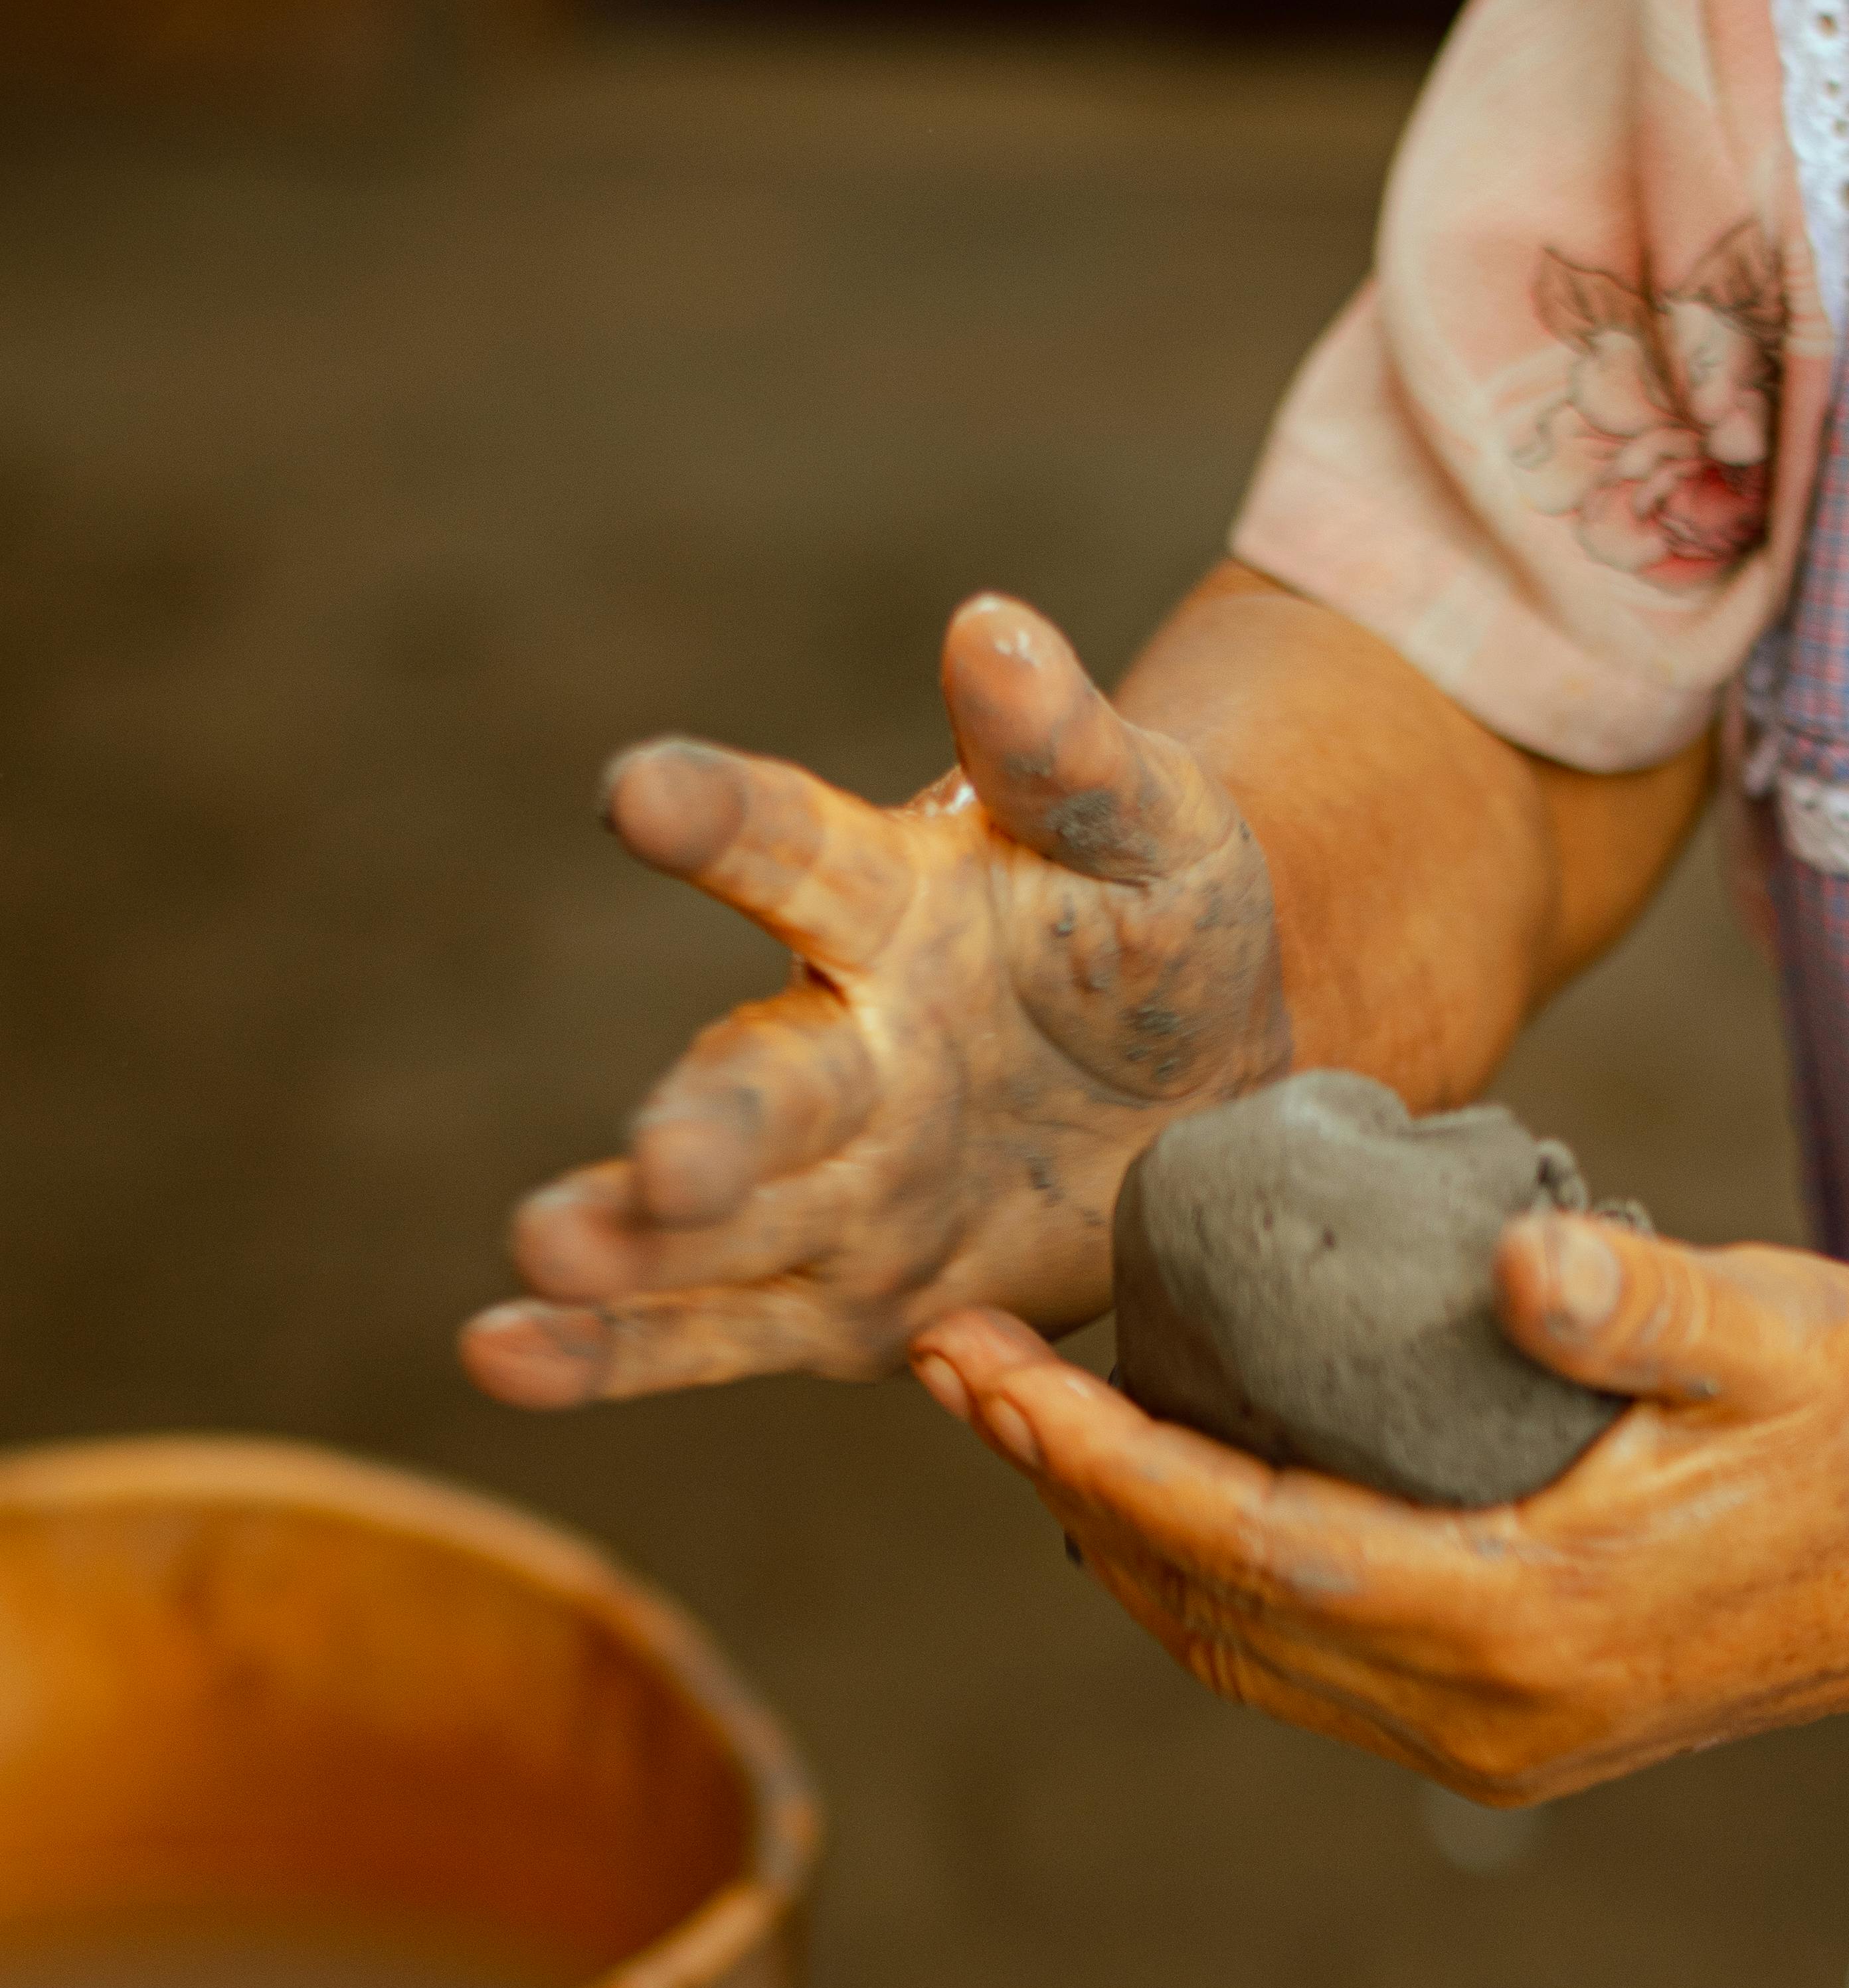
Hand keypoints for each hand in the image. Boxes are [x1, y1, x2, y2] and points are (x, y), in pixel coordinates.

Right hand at [461, 596, 1290, 1406]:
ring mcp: (831, 1184)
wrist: (1208, 1091)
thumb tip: (992, 628)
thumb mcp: (1155, 835)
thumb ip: (1071, 757)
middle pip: (757, 1083)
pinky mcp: (844, 1300)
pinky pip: (725, 1329)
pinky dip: (616, 1350)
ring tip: (546, 1259)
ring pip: (717, 1222)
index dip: (723, 822)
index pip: (796, 851)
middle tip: (663, 1160)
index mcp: (893, 904)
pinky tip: (500, 1359)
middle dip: (704, 1125)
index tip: (640, 793)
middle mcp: (837, 1044)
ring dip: (633, 1245)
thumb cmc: (1165, 932)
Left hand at [906, 1214, 1848, 1799]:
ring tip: (1024, 1417)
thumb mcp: (1784, 1333)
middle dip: (1065, 1488)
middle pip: (1210, 1614)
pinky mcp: (1509, 1730)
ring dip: (1123, 1544)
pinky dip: (1213, 1581)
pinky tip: (1165, 1488)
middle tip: (953, 1361)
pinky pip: (1307, 1664)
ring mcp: (1495, 1740)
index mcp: (1531, 1618)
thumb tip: (1517, 1259)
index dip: (1094, 1456)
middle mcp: (1488, 1712)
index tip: (982, 1364)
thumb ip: (1647, 1300)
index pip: (1247, 1541)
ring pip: (1245, 1655)